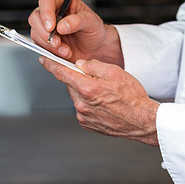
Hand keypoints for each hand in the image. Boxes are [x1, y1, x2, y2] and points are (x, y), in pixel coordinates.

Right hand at [28, 0, 123, 66]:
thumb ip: (78, 21)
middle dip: (45, 32)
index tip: (52, 27)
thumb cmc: (93, 30)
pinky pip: (39, 45)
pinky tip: (63, 52)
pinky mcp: (44, 40)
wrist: (95, 47)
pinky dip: (49, 51)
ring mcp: (46, 26)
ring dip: (49, 44)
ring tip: (65, 49)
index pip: (47, 1)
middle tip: (57, 42)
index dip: (46, 13)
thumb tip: (62, 25)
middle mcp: (52, 12)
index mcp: (63, 1)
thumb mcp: (91, 22)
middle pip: (35, 17)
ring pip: (35, 32)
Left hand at [39, 55, 158, 145]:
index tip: (43, 59)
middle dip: (79, 78)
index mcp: (88, 89)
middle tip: (97, 78)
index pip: (62, 73)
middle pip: (71, 84)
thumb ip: (93, 65)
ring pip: (77, 96)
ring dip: (85, 91)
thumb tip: (80, 64)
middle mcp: (82, 104)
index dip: (51, 64)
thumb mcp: (115, 72)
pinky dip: (88, 102)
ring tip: (105, 93)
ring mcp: (83, 116)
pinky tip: (104, 103)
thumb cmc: (132, 97)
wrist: (141, 121)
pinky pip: (82, 108)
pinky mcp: (87, 124)